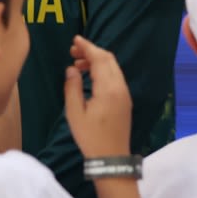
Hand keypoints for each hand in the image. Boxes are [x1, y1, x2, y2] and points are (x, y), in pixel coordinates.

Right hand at [63, 36, 133, 157]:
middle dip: (92, 52)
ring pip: (113, 68)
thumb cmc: (90, 137)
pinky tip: (89, 76)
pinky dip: (103, 71)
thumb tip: (71, 69)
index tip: (75, 40)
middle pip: (109, 60)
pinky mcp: (125, 100)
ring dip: (97, 61)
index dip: (88, 47)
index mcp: (109, 88)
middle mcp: (121, 87)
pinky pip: (115, 77)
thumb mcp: (75, 113)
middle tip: (73, 51)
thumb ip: (72, 88)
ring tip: (77, 64)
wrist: (112, 157)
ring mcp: (125, 93)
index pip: (100, 59)